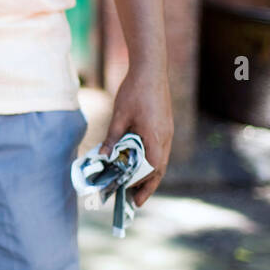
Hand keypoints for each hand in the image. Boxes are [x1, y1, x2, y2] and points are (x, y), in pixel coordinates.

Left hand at [99, 65, 172, 206]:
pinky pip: (160, 151)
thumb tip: (102, 157)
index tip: (131, 197)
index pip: (152, 169)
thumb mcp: (119, 116)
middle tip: (135, 202)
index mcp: (155, 136)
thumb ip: (111, 138)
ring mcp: (167, 132)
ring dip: (150, 175)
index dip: (142, 184)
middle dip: (147, 187)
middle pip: (159, 169)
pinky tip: (140, 165)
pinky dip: (151, 162)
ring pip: (161, 161)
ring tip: (137, 187)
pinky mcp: (165, 126)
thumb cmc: (135, 90)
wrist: (151, 68)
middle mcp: (165, 137)